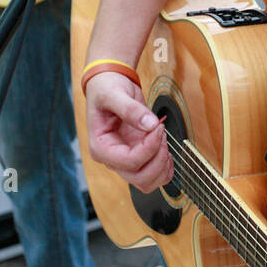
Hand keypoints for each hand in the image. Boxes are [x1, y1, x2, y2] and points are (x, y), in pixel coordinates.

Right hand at [86, 72, 172, 191]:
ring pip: (148, 182)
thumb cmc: (106, 89)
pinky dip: (165, 167)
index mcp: (101, 147)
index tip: (158, 127)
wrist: (109, 85)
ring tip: (163, 139)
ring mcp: (126, 159)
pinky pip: (154, 175)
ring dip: (162, 165)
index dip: (149, 147)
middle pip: (140, 178)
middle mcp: (112, 158)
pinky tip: (165, 148)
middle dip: (158, 158)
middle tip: (161, 132)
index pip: (129, 162)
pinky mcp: (138, 156)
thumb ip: (130, 108)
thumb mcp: (114, 94)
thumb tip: (150, 124)